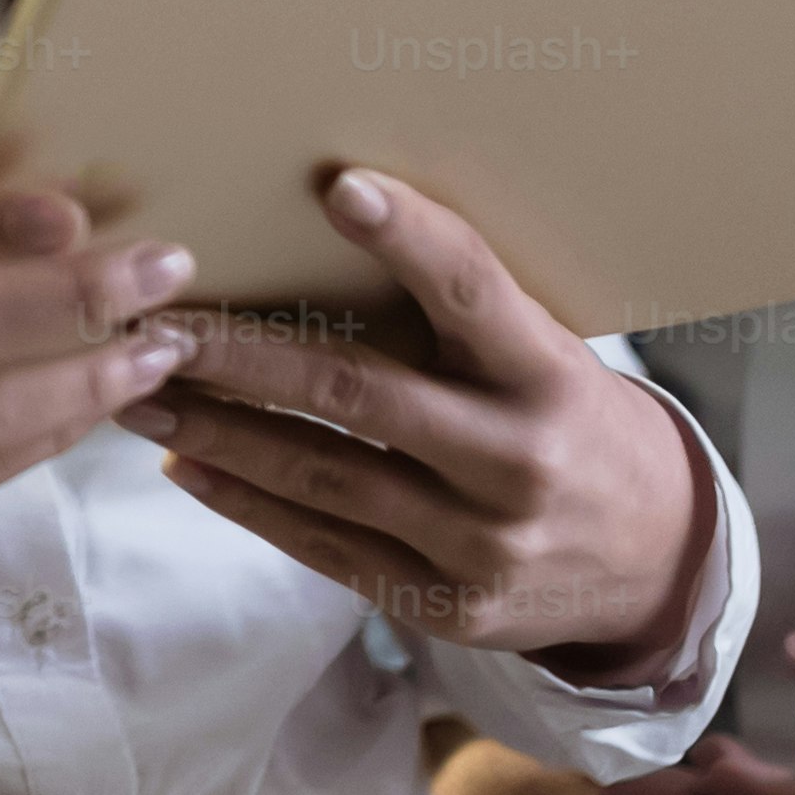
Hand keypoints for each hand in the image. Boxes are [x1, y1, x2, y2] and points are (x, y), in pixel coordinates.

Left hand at [120, 168, 712, 668]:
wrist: (657, 559)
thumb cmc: (568, 419)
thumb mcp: (545, 353)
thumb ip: (459, 309)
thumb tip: (328, 213)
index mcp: (551, 373)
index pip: (477, 292)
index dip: (412, 239)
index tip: (339, 187)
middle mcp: (519, 458)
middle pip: (359, 395)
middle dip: (240, 358)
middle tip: (154, 322)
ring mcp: (483, 544)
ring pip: (323, 477)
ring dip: (216, 431)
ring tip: (137, 391)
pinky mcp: (448, 607)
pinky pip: (325, 547)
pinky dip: (246, 502)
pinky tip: (184, 462)